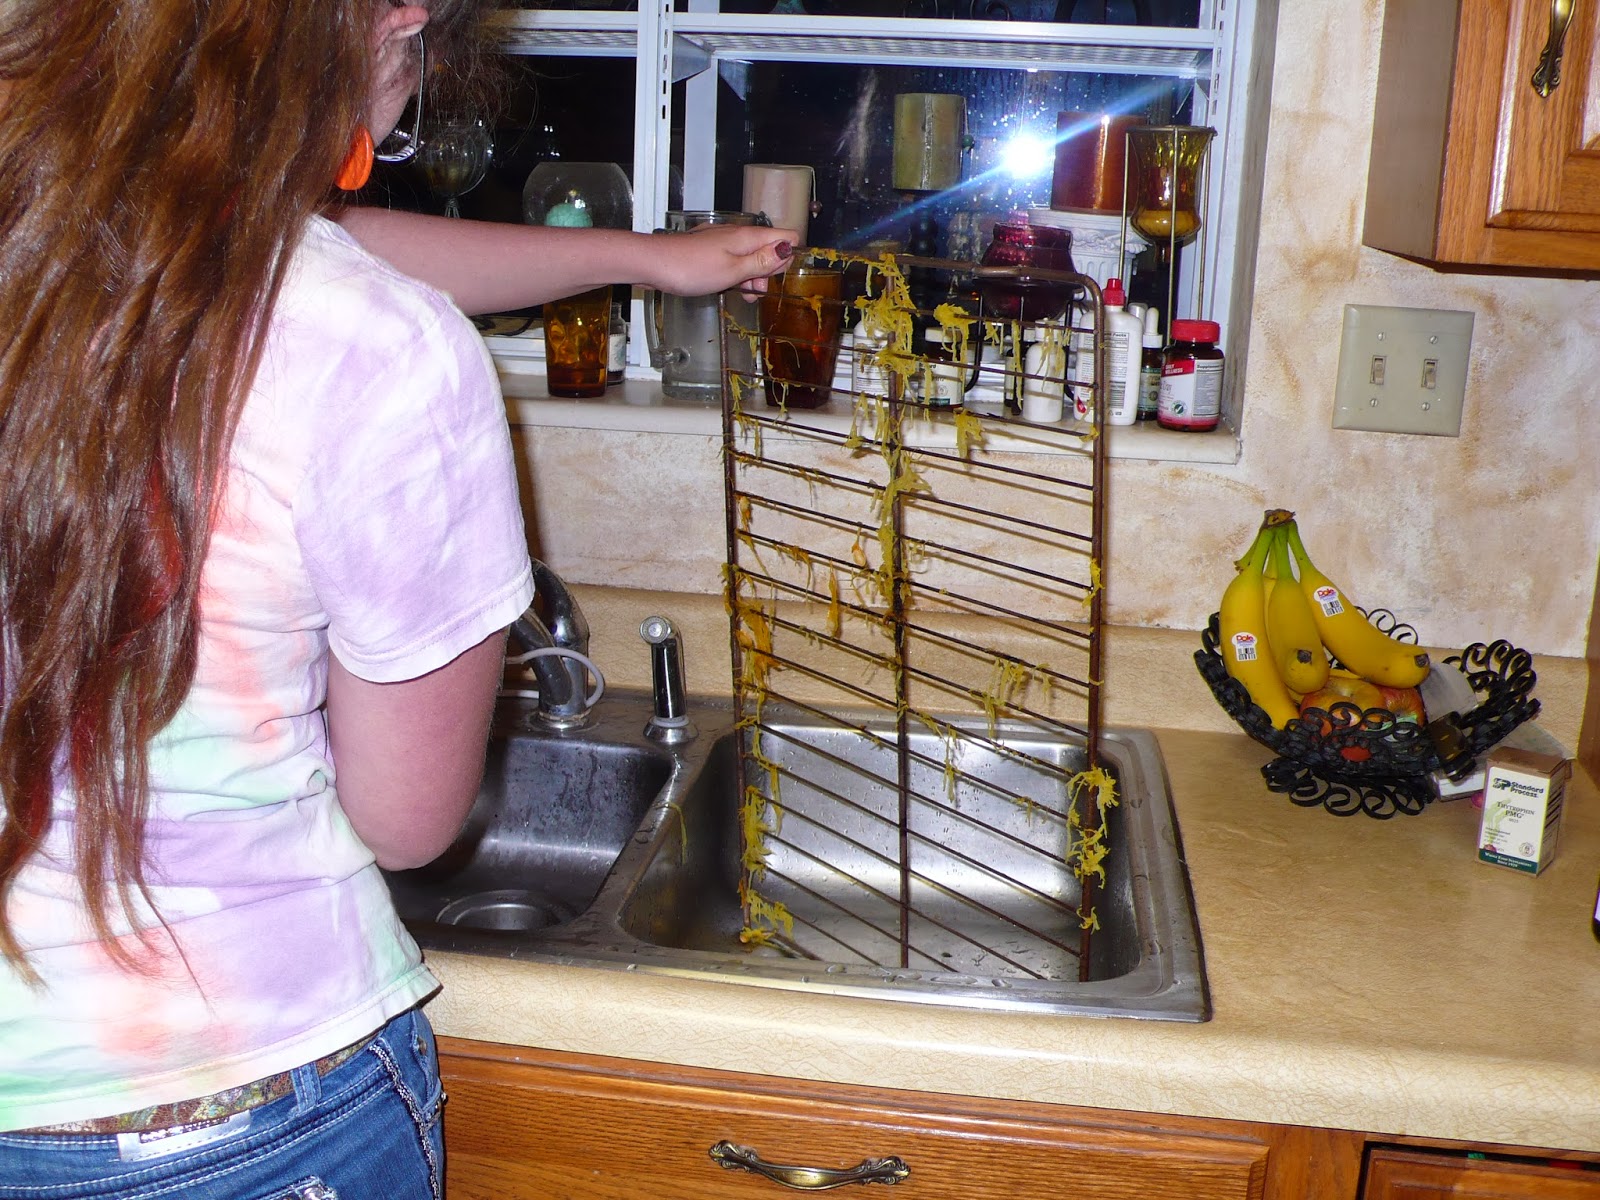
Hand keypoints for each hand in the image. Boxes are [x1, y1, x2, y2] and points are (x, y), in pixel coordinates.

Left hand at [649, 224, 798, 297]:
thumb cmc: (690, 267)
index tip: (772, 277)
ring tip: (738, 292)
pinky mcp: (710, 249)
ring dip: (750, 277)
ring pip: (750, 257)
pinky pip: (733, 260)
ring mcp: (723, 241)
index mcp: (748, 237)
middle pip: (769, 250)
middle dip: (766, 273)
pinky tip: (725, 286)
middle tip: (752, 290)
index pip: (786, 237)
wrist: (653, 263)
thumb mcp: (734, 271)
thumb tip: (788, 250)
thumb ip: (762, 262)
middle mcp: (737, 235)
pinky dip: (734, 274)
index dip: (786, 258)